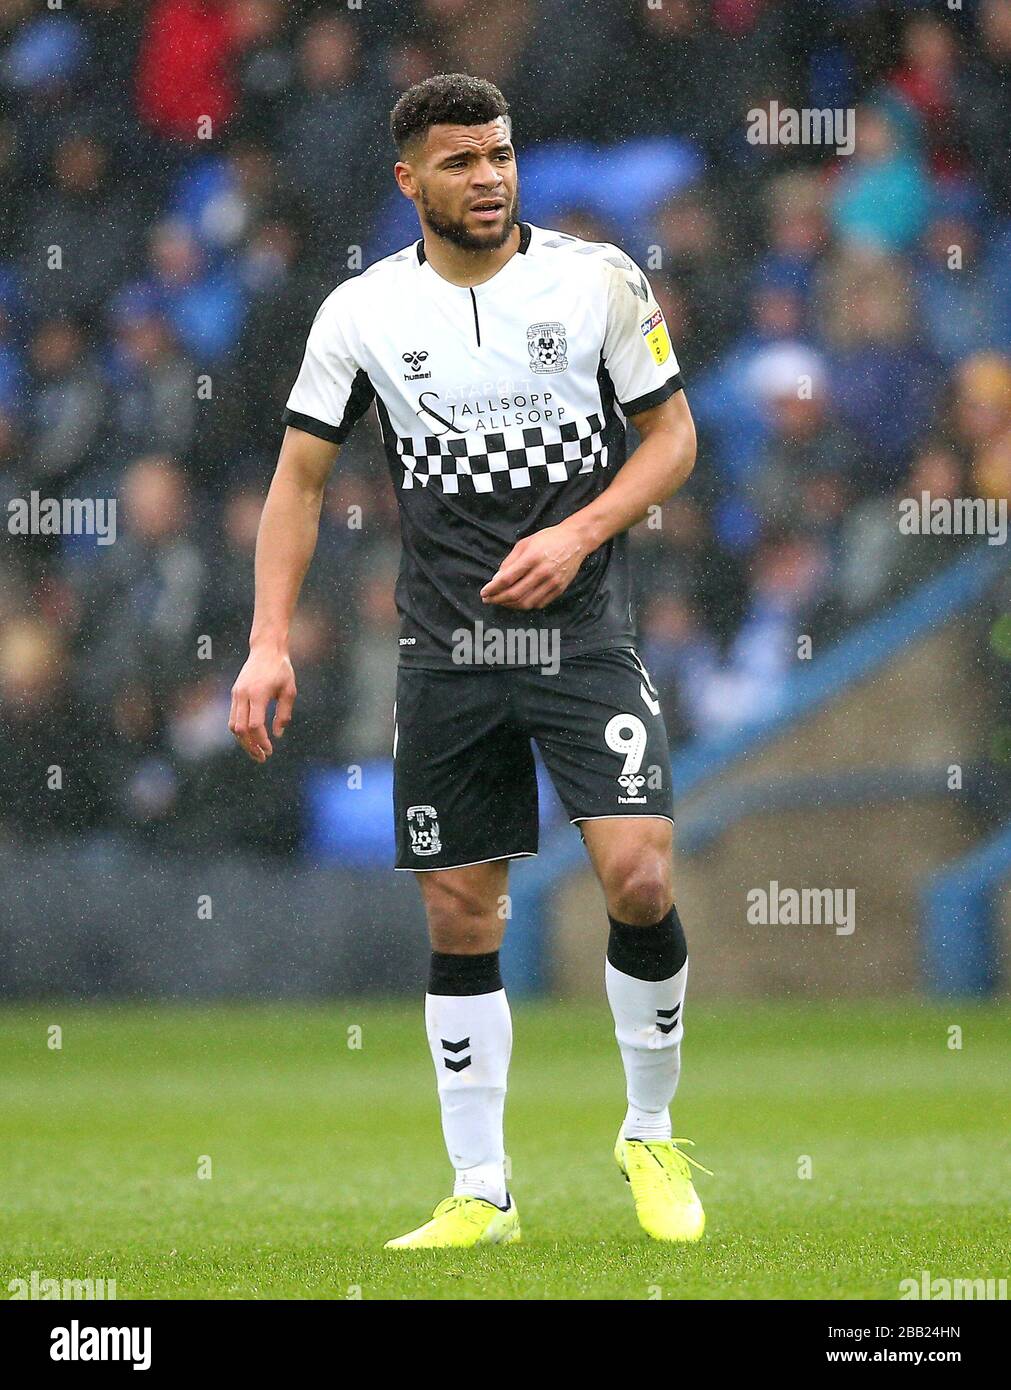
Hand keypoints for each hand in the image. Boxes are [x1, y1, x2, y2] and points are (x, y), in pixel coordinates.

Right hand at [228, 648, 296, 762]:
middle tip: (262, 758)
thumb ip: (284, 713)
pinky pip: (233, 718)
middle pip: (241, 729)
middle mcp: (243, 695)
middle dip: (250, 747)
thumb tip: (277, 735)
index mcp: (258, 694)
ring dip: (243, 741)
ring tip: (256, 752)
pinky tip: (251, 738)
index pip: (255, 725)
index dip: (262, 741)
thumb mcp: (289, 691)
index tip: (270, 751)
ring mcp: (236, 694)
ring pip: (233, 725)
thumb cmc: (281, 670)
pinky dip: (240, 731)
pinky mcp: (234, 694)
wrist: (266, 650)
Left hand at [479, 522, 590, 611]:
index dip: (493, 588)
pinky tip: (518, 601)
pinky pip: (539, 603)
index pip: (508, 579)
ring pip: (527, 602)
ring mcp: (553, 582)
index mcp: (532, 557)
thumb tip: (496, 580)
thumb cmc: (548, 539)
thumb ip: (509, 562)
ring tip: (501, 601)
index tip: (484, 592)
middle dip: (498, 599)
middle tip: (488, 600)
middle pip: (515, 594)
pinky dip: (526, 605)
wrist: (575, 540)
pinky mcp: (559, 589)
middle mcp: (543, 572)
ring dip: (510, 605)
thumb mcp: (525, 543)